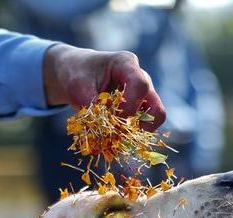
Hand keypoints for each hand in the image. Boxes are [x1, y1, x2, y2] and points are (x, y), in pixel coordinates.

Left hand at [42, 44, 165, 129]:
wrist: (76, 72)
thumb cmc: (77, 74)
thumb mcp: (77, 87)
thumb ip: (91, 106)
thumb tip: (103, 130)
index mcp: (126, 64)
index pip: (140, 85)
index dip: (129, 106)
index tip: (112, 118)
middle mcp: (141, 78)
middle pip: (156, 107)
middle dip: (140, 125)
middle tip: (121, 133)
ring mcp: (142, 95)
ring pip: (153, 119)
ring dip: (135, 132)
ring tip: (114, 137)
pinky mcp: (139, 108)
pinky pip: (143, 126)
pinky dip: (129, 135)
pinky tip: (112, 138)